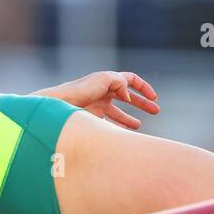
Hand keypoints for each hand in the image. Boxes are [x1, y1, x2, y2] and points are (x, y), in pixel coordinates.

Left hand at [37, 71, 159, 129]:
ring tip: (139, 126)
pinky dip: (116, 127)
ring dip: (129, 118)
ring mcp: (97, 105)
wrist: (58, 105)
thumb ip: (120, 84)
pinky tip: (122, 133)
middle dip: (142, 103)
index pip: (130, 80)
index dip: (144, 88)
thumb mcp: (103, 80)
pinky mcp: (90, 117)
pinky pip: (107, 123)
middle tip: (156, 111)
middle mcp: (103, 91)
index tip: (154, 98)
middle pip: (127, 97)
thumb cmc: (78, 91)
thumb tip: (129, 97)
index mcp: (108, 80)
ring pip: (118, 112)